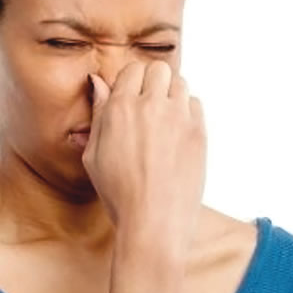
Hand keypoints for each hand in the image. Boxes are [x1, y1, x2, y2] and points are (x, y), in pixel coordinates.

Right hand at [82, 60, 206, 258]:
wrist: (153, 223)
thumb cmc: (119, 194)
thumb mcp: (93, 155)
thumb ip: (99, 113)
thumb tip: (98, 83)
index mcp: (120, 108)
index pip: (132, 70)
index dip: (131, 82)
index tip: (131, 98)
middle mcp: (151, 106)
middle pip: (158, 69)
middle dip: (152, 82)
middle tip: (148, 105)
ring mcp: (178, 117)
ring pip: (180, 82)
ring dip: (171, 94)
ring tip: (163, 118)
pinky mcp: (198, 132)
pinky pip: (195, 104)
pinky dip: (186, 111)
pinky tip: (176, 133)